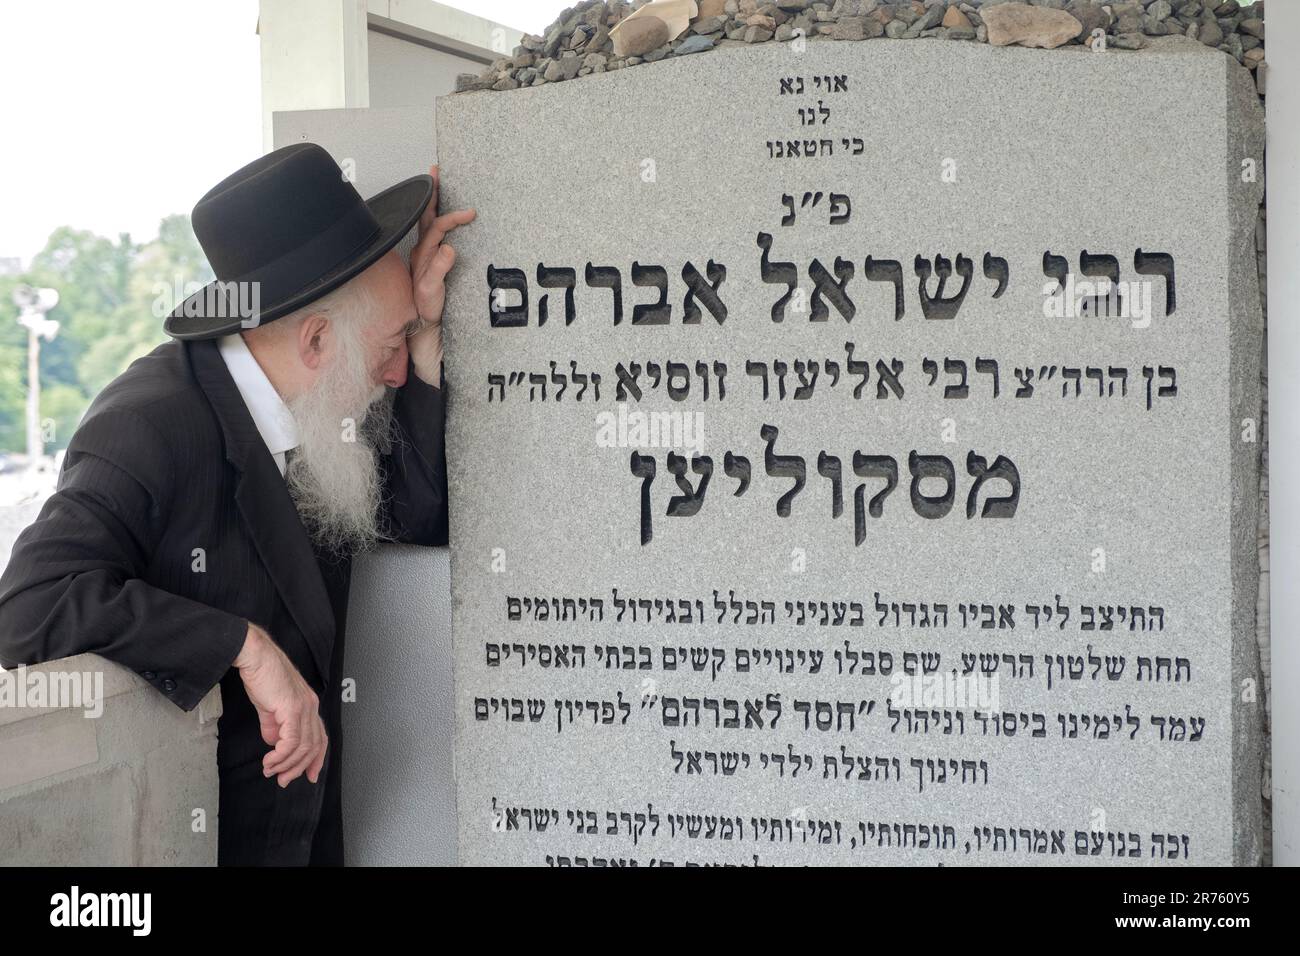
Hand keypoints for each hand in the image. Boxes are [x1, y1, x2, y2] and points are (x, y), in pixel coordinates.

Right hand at [234, 624, 327, 787]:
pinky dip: (280, 755)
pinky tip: (269, 760)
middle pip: (314, 746)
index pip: (320, 738)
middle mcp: (311, 707)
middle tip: (282, 780)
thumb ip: (274, 726)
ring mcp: (304, 707)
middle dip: (298, 768)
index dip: (316, 759)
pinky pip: (291, 740)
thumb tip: (275, 743)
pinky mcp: (292, 708)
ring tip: (270, 770)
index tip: (309, 776)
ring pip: (302, 747)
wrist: (255, 657)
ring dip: (285, 764)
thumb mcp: (270, 706)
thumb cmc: (262, 675)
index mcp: (309, 705)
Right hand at [408, 163, 475, 386]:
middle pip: (427, 221)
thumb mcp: (447, 272)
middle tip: (438, 177)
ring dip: (447, 224)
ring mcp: (423, 270)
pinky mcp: (426, 289)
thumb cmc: (438, 299)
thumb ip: (450, 255)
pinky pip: (433, 271)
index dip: (431, 195)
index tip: (437, 173)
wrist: (428, 327)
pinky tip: (450, 251)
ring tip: (467, 214)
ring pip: (432, 240)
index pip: (428, 216)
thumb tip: (458, 240)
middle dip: (431, 198)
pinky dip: (442, 260)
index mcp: (426, 248)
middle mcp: (422, 255)